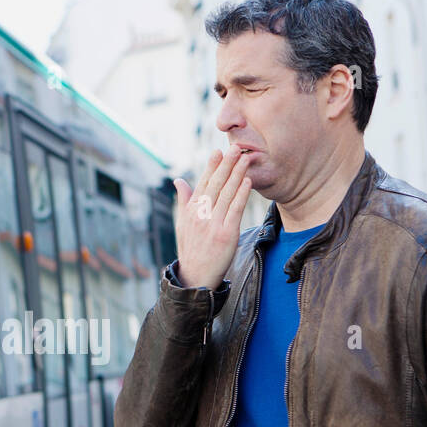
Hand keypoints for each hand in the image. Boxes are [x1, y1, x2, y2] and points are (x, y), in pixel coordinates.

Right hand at [173, 146, 252, 288]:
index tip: (218, 151)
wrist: (196, 277)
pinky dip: (242, 194)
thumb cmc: (191, 250)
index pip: (202, 183)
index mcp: (190, 211)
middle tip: (236, 148)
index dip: (211, 166)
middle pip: (216, 184)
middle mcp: (200, 215)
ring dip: (237, 174)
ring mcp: (213, 224)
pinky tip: (248, 181)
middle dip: (226, 165)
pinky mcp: (226, 234)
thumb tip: (179, 180)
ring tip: (245, 159)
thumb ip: (183, 200)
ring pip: (227, 194)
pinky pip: (236, 209)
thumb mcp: (182, 224)